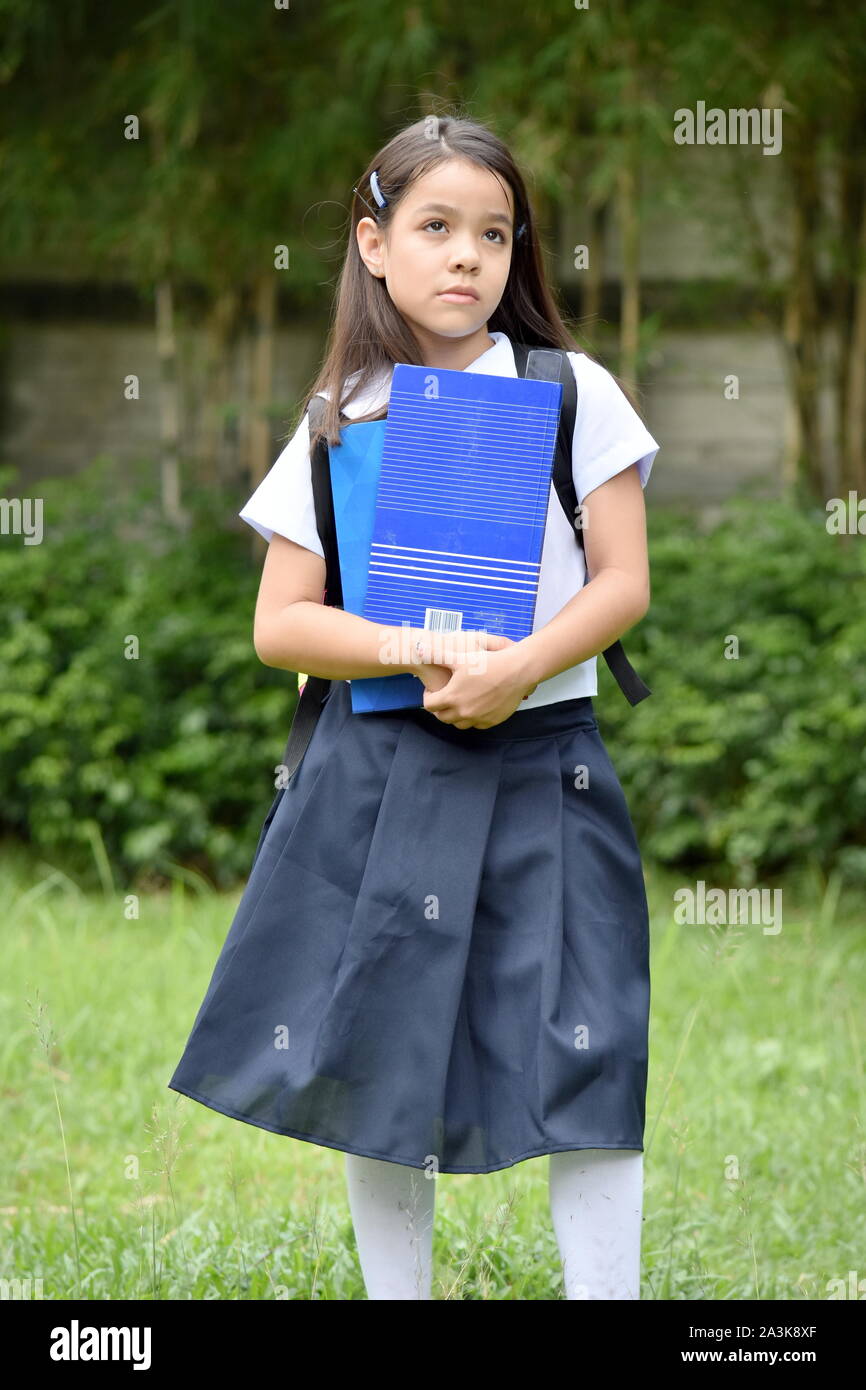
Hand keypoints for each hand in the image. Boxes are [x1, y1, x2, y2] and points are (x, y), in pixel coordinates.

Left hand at [418, 639, 539, 727]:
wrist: (517, 670)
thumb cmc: (488, 662)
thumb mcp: (460, 656)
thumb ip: (436, 654)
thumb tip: (417, 646)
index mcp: (452, 697)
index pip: (430, 706)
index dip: (428, 697)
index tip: (433, 689)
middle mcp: (463, 712)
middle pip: (442, 717)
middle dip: (440, 708)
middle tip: (444, 697)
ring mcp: (478, 718)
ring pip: (459, 724)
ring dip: (455, 716)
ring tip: (459, 702)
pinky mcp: (492, 721)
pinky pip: (477, 725)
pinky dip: (473, 718)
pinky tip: (475, 706)